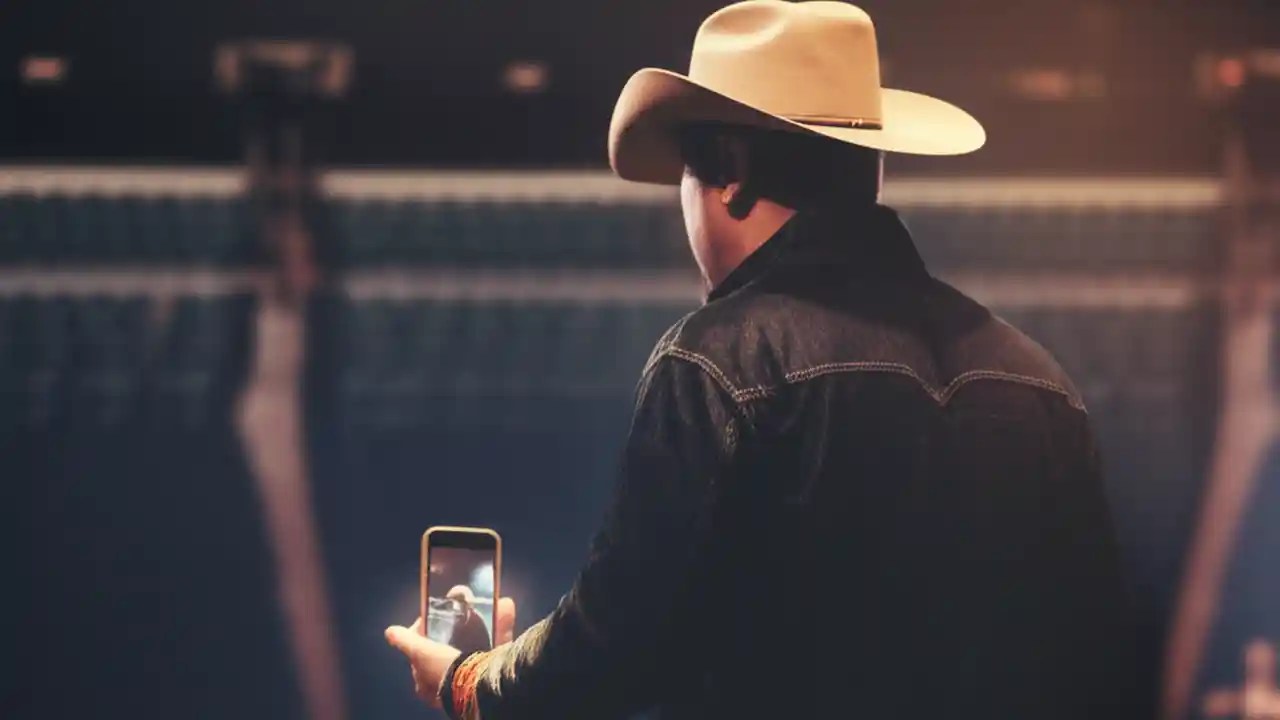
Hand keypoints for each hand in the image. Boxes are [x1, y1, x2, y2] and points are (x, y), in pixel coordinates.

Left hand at [385, 597, 516, 706]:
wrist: (477, 687)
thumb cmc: (443, 672)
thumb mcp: (420, 653)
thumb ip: (407, 641)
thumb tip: (390, 632)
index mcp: (428, 686)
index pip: (421, 658)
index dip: (424, 639)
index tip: (431, 621)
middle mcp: (449, 686)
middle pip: (449, 651)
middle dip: (456, 629)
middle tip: (458, 612)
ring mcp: (472, 678)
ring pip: (476, 645)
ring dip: (481, 624)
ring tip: (482, 606)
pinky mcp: (495, 670)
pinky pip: (497, 645)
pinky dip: (501, 627)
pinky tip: (503, 609)